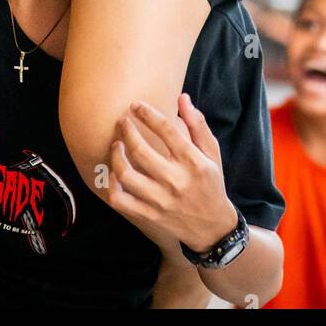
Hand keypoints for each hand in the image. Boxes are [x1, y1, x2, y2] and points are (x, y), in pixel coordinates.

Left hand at [108, 93, 238, 253]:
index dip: (147, 114)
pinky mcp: (150, 215)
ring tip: (116, 143)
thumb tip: (182, 98)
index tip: (136, 105)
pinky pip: (122, 201)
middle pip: (141, 151)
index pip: (166, 130)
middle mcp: (176, 181)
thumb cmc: (212, 183)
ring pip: (127, 176)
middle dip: (127, 130)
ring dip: (116, 155)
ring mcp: (161, 200)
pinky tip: (114, 172)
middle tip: (122, 120)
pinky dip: (112, 185)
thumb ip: (197, 124)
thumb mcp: (211, 152)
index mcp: (193, 162)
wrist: (213, 227)